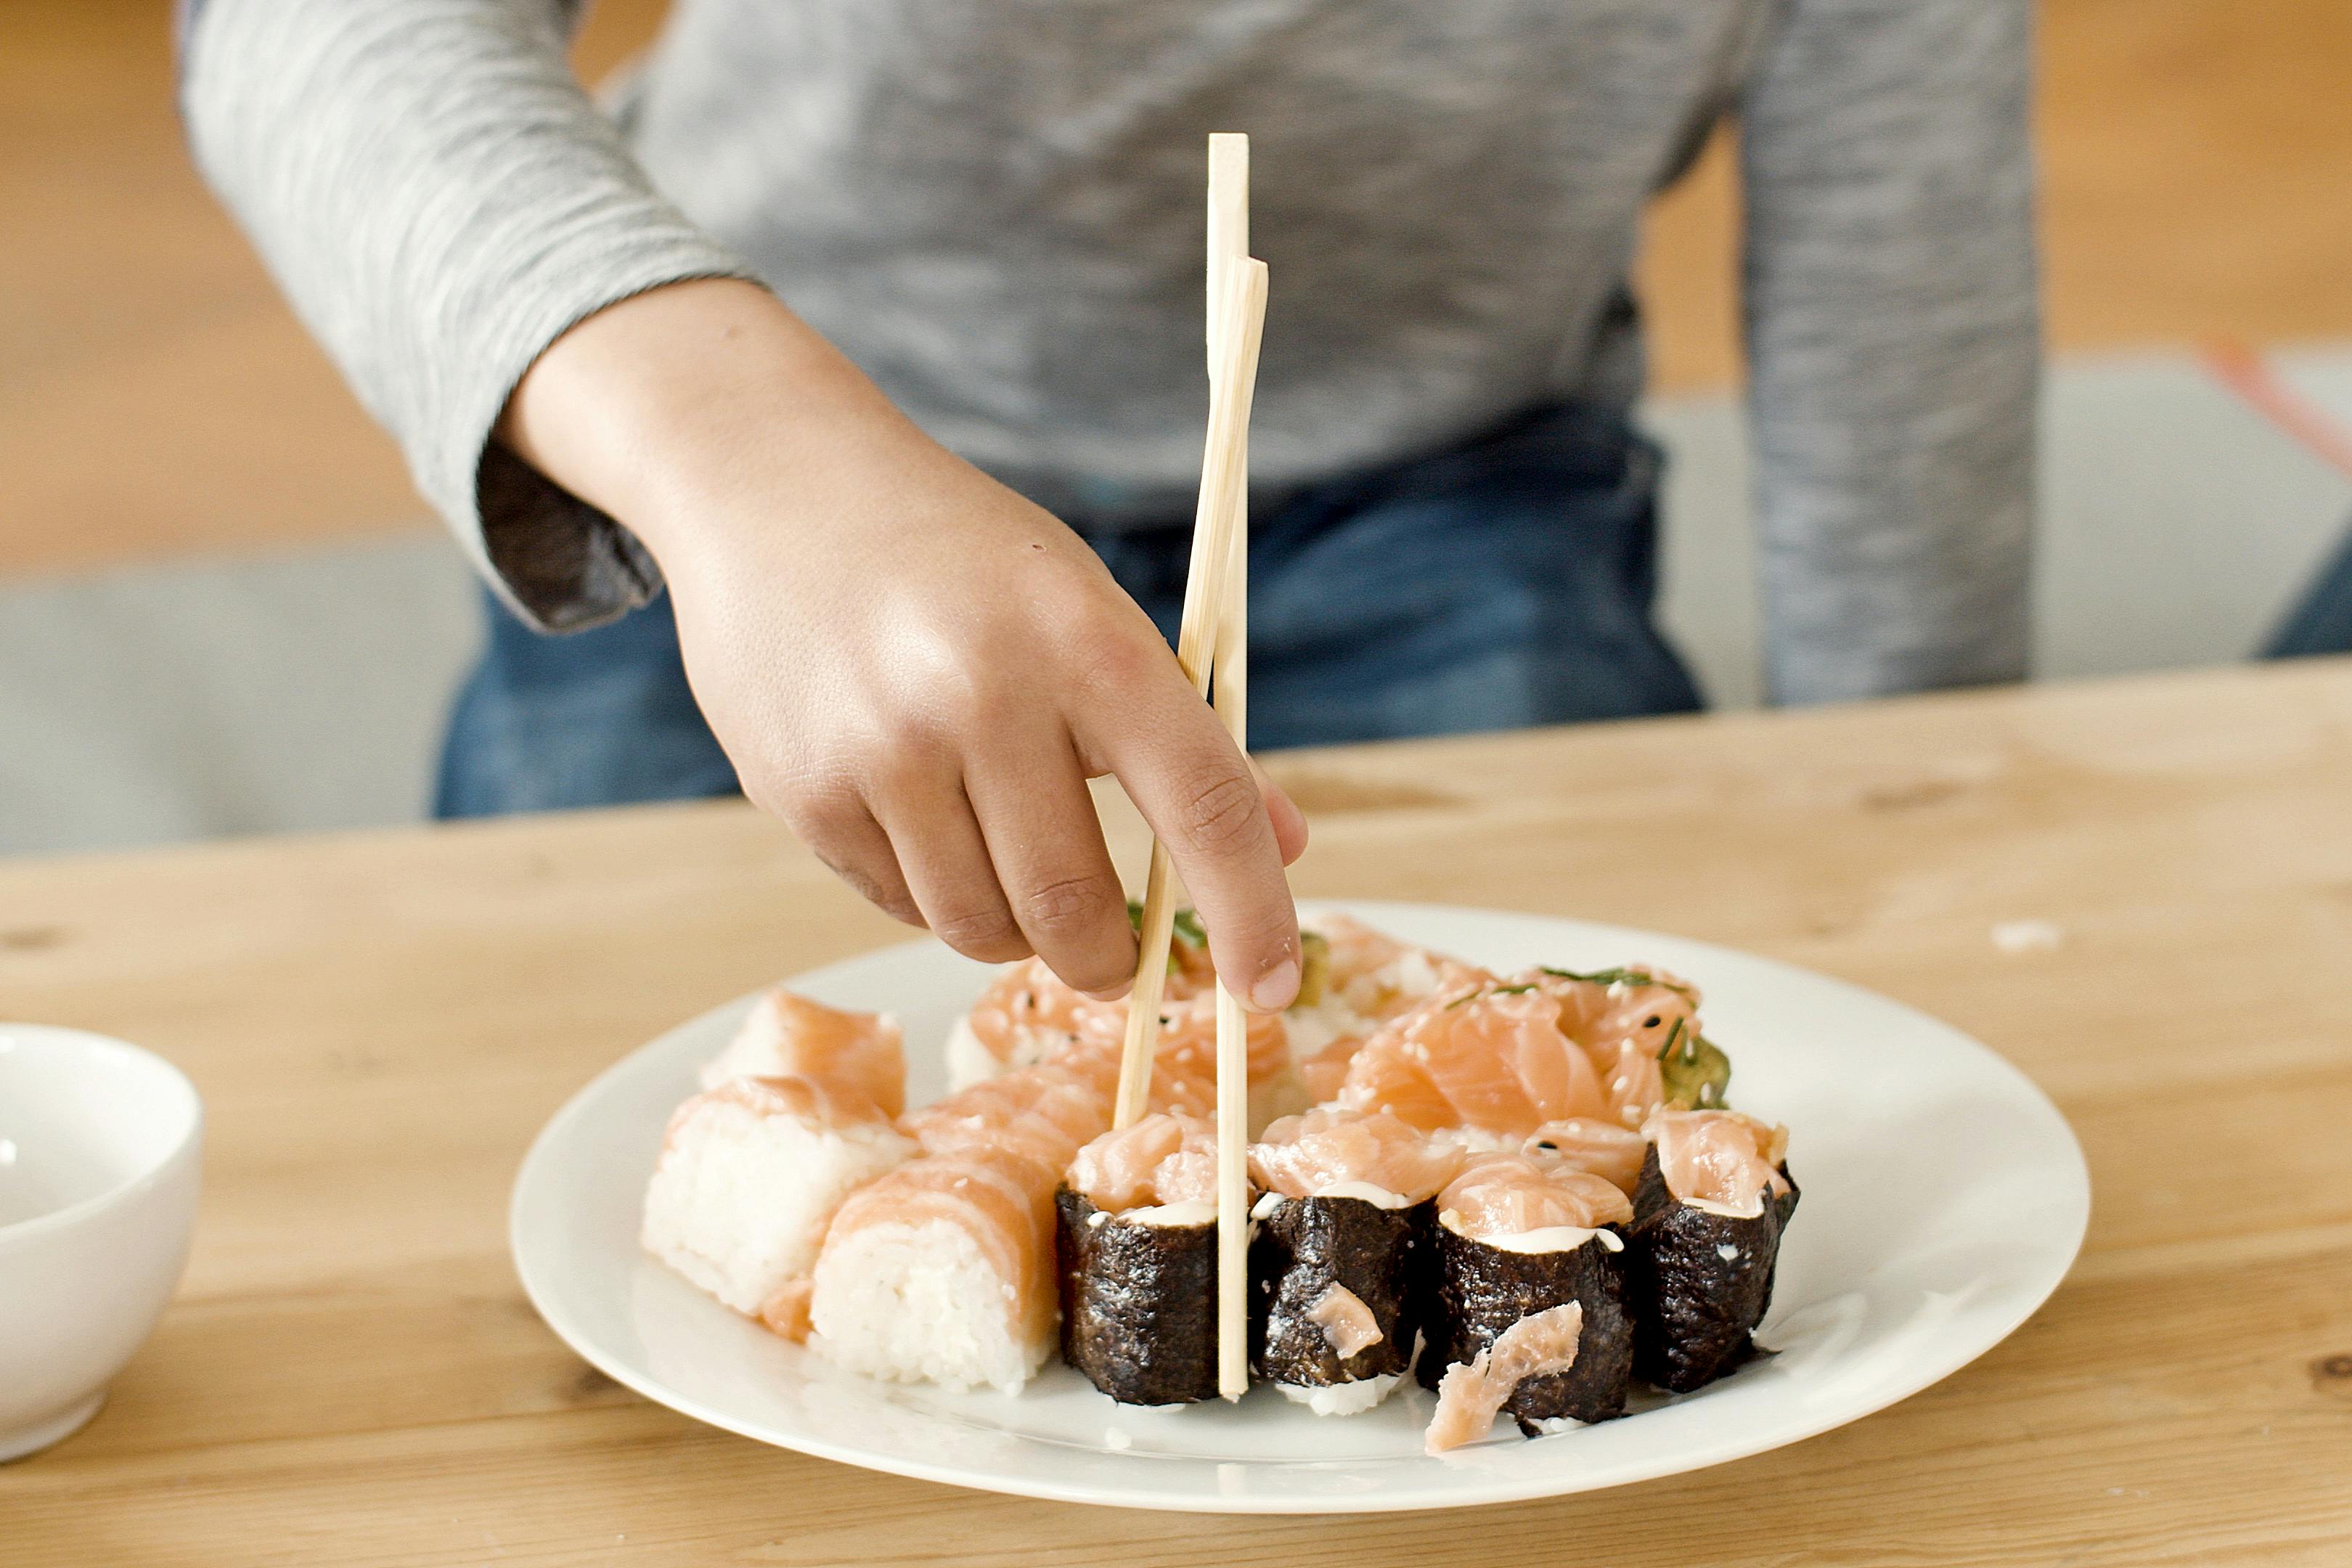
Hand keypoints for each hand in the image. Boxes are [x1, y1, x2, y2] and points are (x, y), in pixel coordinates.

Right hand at [498, 279, 1308, 1006]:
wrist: (773, 485)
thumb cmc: (958, 554)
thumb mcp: (1085, 606)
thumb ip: (1183, 733)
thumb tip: (1280, 846)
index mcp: (1083, 639)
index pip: (1201, 803)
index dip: (1252, 914)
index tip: (1267, 989)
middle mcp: (981, 697)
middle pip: (1076, 908)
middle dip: (1113, 962)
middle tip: (1118, 958)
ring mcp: (882, 753)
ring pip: (982, 927)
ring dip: (1021, 935)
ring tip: (1018, 881)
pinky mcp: (804, 794)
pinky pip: (902, 906)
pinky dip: (940, 897)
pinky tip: (931, 827)